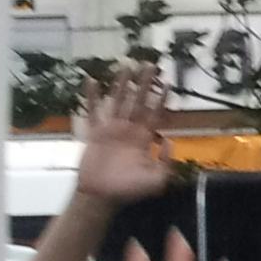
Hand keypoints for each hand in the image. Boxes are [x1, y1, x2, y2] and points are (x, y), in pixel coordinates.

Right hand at [76, 64, 172, 204]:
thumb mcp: (157, 180)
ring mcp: (112, 128)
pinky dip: (92, 96)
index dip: (163, 99)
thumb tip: (169, 142)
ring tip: (126, 64)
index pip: (156, 114)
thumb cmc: (130, 190)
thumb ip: (166, 163)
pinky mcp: (95, 132)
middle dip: (145, 83)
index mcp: (145, 138)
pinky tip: (91, 80)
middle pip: (139, 101)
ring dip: (122, 83)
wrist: (102, 196)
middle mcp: (130, 129)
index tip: (169, 82)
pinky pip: (93, 111)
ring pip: (119, 100)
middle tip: (151, 64)